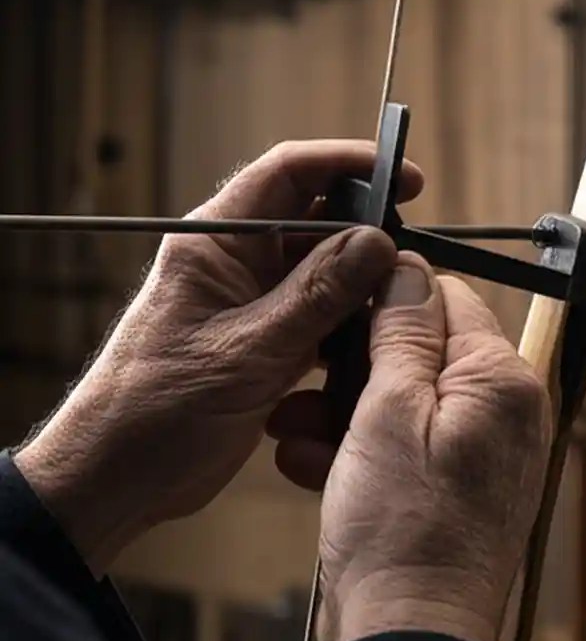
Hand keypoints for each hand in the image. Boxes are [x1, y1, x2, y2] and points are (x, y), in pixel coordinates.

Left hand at [15, 140, 422, 574]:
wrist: (116, 477)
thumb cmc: (157, 410)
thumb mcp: (247, 350)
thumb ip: (316, 295)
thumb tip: (376, 242)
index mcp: (215, 242)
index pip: (288, 174)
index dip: (350, 164)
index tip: (409, 179)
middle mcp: (236, 262)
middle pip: (315, 219)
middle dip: (368, 231)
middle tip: (414, 256)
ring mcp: (252, 303)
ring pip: (325, 272)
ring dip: (363, 286)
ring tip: (399, 306)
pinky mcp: (265, 342)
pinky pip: (321, 317)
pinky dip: (349, 327)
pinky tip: (373, 346)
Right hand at [266, 255, 550, 640]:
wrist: (410, 632)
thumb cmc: (404, 530)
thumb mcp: (389, 412)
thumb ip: (402, 335)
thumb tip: (407, 270)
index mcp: (503, 382)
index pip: (449, 300)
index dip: (387, 300)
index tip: (335, 313)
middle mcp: (504, 413)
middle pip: (422, 353)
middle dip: (355, 367)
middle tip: (305, 385)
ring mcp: (481, 454)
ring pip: (403, 403)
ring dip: (344, 413)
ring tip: (295, 432)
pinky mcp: (454, 489)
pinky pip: (405, 447)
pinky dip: (358, 451)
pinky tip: (311, 465)